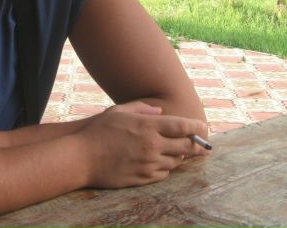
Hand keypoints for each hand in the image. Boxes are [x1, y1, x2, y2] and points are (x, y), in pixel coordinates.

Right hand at [77, 101, 207, 188]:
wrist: (81, 157)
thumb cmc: (98, 131)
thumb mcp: (119, 111)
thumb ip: (142, 108)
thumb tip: (160, 111)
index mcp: (148, 126)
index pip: (183, 127)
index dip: (197, 127)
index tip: (204, 127)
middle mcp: (152, 146)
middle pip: (185, 147)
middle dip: (196, 145)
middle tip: (202, 145)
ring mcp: (148, 164)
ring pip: (176, 162)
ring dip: (180, 157)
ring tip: (178, 152)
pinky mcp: (142, 178)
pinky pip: (163, 174)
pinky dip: (166, 168)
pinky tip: (161, 162)